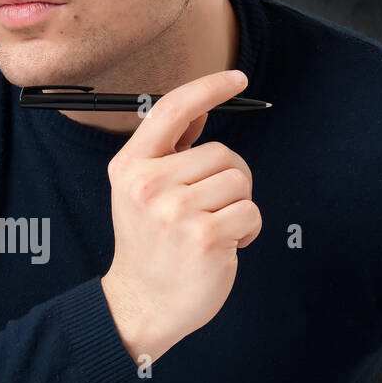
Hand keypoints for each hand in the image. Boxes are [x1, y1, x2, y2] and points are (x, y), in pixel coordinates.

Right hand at [101, 68, 261, 363]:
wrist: (142, 304)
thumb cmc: (149, 247)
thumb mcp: (141, 193)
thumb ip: (168, 151)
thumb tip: (202, 111)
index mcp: (131, 167)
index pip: (172, 110)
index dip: (208, 88)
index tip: (236, 78)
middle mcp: (149, 184)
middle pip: (222, 152)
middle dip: (230, 180)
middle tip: (209, 210)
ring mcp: (175, 211)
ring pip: (239, 181)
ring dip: (239, 206)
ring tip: (214, 230)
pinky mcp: (205, 236)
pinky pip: (250, 212)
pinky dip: (247, 230)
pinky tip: (224, 247)